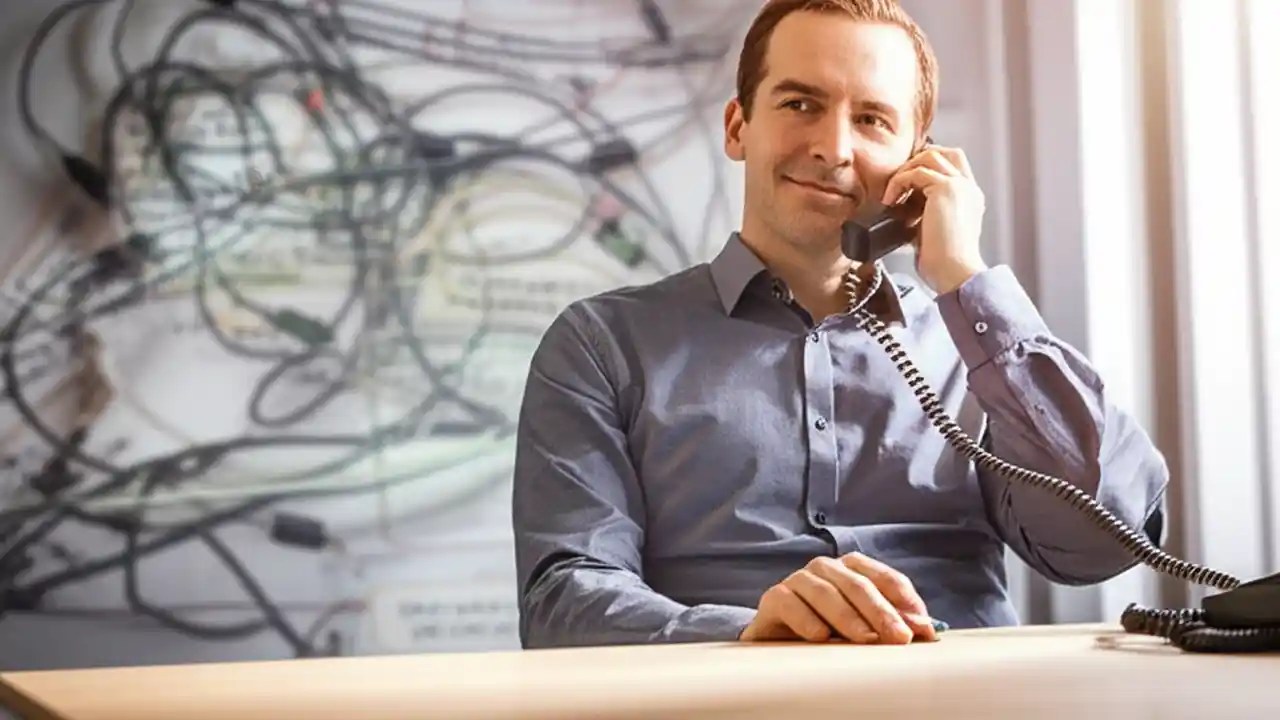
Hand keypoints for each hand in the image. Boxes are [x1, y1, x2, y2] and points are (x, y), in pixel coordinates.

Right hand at [739, 552, 938, 644]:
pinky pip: (790, 603)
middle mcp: (826, 568)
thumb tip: (926, 630)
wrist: (780, 640)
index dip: (904, 600)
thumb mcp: (864, 627)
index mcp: (852, 569)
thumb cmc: (828, 630)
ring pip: (826, 592)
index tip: (921, 627)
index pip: (884, 577)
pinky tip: (820, 636)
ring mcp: (799, 580)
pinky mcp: (775, 597)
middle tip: (899, 637)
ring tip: (865, 639)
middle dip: (881, 612)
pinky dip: (806, 619)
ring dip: (848, 617)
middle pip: (858, 585)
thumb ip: (894, 624)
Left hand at [881, 144, 987, 294]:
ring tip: (892, 192)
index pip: (953, 166)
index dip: (928, 168)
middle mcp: (969, 188)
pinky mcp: (946, 188)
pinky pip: (916, 172)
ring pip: (930, 156)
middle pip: (946, 152)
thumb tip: (901, 211)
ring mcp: (960, 186)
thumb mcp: (931, 232)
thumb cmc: (943, 263)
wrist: (955, 273)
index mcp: (970, 198)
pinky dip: (898, 183)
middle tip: (898, 182)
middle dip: (918, 160)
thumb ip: (923, 216)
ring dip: (906, 170)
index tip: (906, 185)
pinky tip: (889, 200)